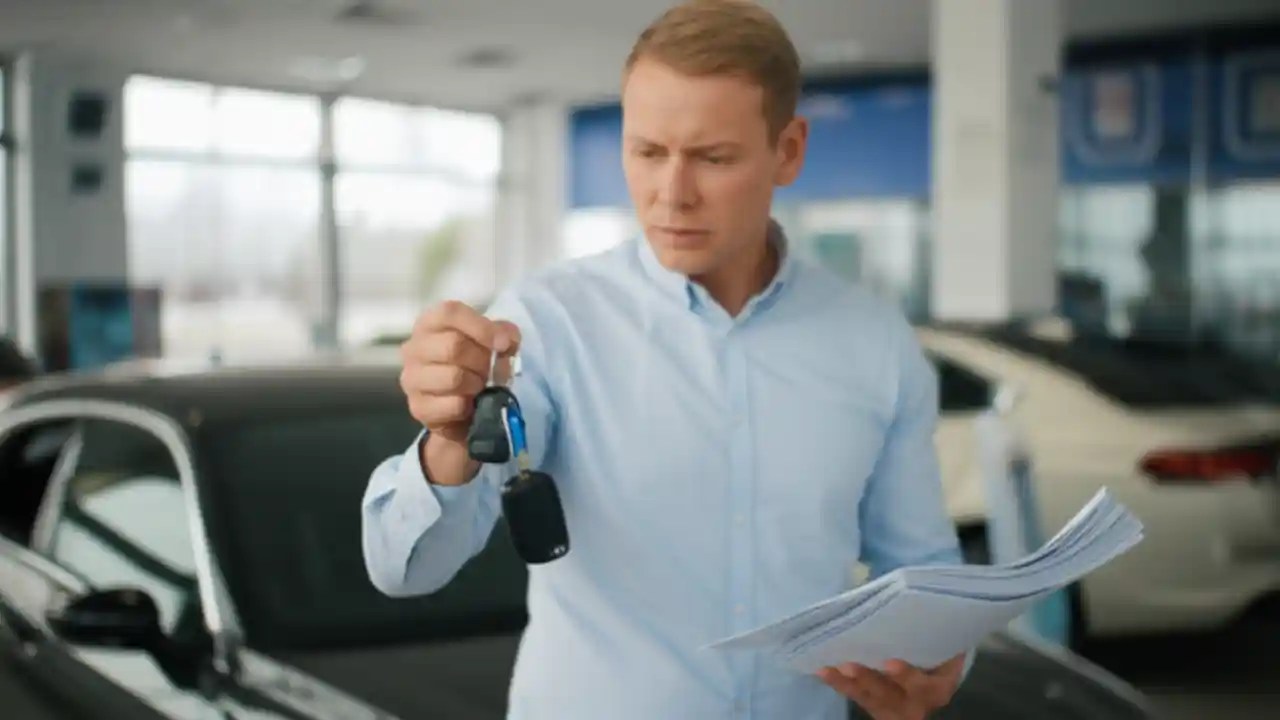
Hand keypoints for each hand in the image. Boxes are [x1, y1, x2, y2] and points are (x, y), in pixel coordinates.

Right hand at [399, 301, 519, 477]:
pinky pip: (453, 405)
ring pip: (453, 377)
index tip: (503, 343)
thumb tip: (506, 339)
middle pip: (453, 346)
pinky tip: (470, 404)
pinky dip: (469, 406)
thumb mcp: (492, 343)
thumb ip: (503, 334)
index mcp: (431, 323)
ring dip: (476, 384)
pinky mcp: (418, 407)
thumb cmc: (474, 365)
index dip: (480, 327)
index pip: (449, 313)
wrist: (462, 408)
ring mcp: (412, 378)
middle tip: (491, 371)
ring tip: (480, 387)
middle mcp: (414, 348)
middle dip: (482, 361)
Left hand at [816, 654, 964, 719]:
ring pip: (867, 697)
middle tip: (849, 667)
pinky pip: (854, 695)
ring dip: (847, 683)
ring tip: (828, 669)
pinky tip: (822, 670)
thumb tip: (940, 608)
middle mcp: (913, 702)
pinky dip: (837, 683)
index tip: (890, 663)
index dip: (906, 676)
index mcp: (935, 688)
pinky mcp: (872, 705)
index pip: (922, 685)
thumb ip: (943, 641)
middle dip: (869, 680)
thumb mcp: (949, 659)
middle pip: (889, 694)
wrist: (930, 693)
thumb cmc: (939, 665)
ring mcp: (890, 707)